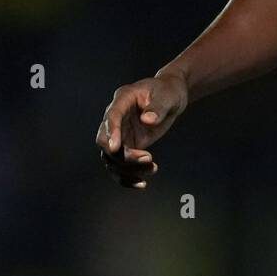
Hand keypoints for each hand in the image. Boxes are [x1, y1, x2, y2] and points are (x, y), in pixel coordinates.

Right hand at [95, 69, 188, 188]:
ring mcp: (119, 132)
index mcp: (123, 99)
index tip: (117, 148)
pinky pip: (120, 164)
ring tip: (153, 169)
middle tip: (148, 159)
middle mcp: (116, 117)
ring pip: (111, 157)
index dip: (111, 131)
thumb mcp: (167, 96)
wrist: (171, 96)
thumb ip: (158, 107)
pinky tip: (141, 184)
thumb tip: (147, 120)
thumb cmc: (168, 91)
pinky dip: (127, 176)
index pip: (112, 116)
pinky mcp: (127, 145)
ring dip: (128, 168)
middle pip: (106, 141)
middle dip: (122, 155)